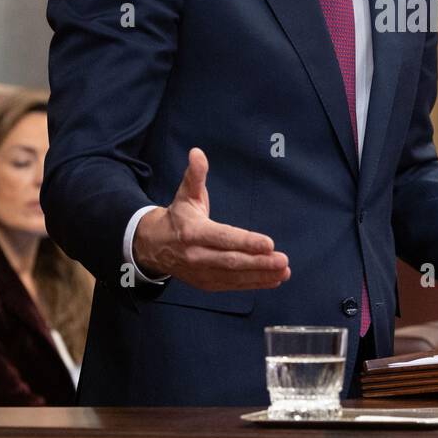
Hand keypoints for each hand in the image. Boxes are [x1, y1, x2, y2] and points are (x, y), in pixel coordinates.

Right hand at [132, 148, 289, 291]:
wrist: (153, 246)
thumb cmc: (177, 216)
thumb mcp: (185, 194)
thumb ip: (195, 175)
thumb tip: (197, 152)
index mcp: (193, 232)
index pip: (223, 237)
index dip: (246, 242)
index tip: (269, 243)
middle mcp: (196, 255)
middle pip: (231, 261)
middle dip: (259, 262)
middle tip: (283, 260)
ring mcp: (201, 272)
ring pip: (234, 276)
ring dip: (261, 275)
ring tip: (284, 271)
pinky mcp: (206, 283)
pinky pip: (232, 285)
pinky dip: (254, 283)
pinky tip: (274, 279)